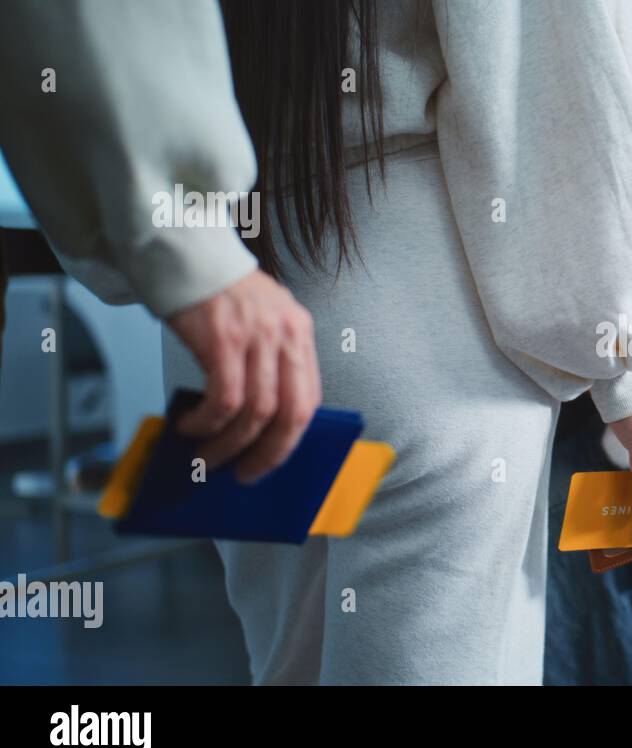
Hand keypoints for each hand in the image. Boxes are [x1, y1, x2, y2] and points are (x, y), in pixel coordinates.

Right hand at [166, 270, 321, 482]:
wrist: (183, 251)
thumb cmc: (215, 292)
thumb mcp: (259, 319)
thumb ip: (266, 359)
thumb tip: (254, 419)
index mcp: (298, 332)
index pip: (310, 400)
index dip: (292, 438)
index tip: (271, 459)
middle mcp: (285, 335)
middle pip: (292, 414)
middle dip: (270, 454)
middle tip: (246, 474)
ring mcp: (256, 337)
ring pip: (257, 413)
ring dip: (230, 445)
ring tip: (207, 457)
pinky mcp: (223, 340)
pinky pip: (225, 399)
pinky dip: (209, 423)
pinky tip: (191, 427)